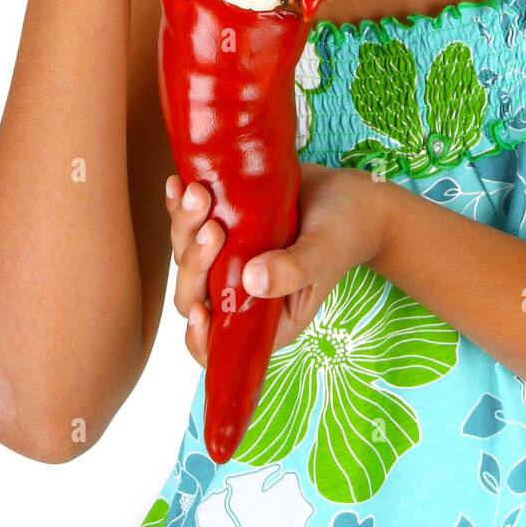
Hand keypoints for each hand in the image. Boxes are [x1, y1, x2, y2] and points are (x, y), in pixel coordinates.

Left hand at [164, 163, 389, 364]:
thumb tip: (251, 280)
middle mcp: (240, 293)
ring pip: (187, 255)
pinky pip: (192, 223)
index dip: (200, 335)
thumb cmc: (342, 232)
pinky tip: (178, 183)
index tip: (200, 307)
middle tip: (212, 226)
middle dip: (194, 262)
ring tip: (198, 193)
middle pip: (194, 293)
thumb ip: (293, 270)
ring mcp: (229, 260)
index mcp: (265, 318)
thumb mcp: (324, 254)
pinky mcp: (225, 228)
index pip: (220, 343)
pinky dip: (179, 206)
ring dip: (184, 226)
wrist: (347, 195)